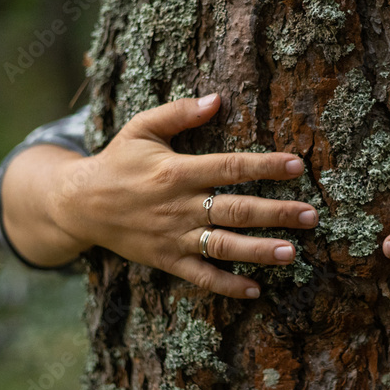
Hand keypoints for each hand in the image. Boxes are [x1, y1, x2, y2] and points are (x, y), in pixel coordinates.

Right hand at [46, 94, 318, 298]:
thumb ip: (179, 113)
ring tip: (292, 253)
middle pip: (236, 210)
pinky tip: (256, 290)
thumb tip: (217, 98)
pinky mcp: (166, 260)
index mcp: (177, 171)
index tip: (297, 165)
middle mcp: (179, 206)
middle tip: (311, 216)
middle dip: (276, 213)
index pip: (230, 167)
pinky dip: (227, 286)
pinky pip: (200, 276)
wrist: (78, 204)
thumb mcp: (142, 128)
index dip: (265, 166)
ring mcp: (174, 236)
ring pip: (223, 246)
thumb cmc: (117, 161)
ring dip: (259, 251)